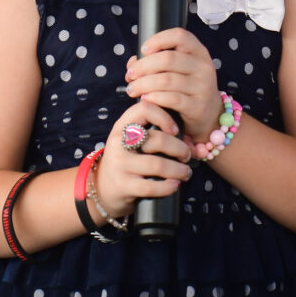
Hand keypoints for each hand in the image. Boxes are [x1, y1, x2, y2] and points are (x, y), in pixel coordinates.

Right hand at [92, 100, 192, 218]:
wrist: (103, 187)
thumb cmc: (128, 160)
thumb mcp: (133, 142)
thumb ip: (156, 135)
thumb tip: (193, 144)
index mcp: (122, 126)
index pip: (144, 109)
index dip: (164, 117)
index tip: (175, 130)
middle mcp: (118, 142)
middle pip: (157, 139)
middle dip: (180, 149)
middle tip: (187, 156)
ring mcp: (119, 164)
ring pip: (158, 165)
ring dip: (179, 170)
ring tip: (185, 172)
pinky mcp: (123, 185)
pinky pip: (151, 187)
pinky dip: (168, 187)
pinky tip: (175, 185)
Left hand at [124, 27, 220, 141]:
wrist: (209, 114)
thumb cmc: (187, 87)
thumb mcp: (179, 69)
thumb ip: (158, 62)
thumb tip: (133, 62)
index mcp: (198, 52)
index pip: (180, 36)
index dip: (158, 39)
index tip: (143, 50)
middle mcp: (203, 67)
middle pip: (168, 59)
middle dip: (143, 66)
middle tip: (130, 74)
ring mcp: (203, 87)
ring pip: (166, 80)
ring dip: (143, 84)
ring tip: (132, 89)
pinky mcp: (198, 106)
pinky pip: (171, 99)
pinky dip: (154, 98)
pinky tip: (145, 98)